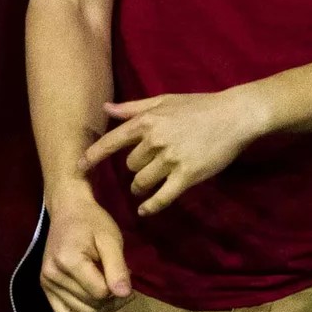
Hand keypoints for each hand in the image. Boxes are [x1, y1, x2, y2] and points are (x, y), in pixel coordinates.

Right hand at [39, 185, 132, 311]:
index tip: (124, 274)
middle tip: (118, 280)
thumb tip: (124, 294)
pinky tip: (90, 298)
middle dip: (111, 299)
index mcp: (68, 261)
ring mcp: (46, 281)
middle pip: (92, 306)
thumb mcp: (111, 239)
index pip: (101, 293)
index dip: (118, 288)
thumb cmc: (93, 222)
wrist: (68, 210)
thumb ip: (117, 267)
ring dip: (99, 307)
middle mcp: (52, 274)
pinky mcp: (44, 285)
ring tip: (105, 286)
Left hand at [82, 86, 268, 216]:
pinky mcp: (188, 175)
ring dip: (140, 186)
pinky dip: (152, 205)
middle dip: (133, 168)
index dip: (93, 156)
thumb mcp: (162, 101)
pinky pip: (163, 196)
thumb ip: (132, 108)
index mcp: (146, 121)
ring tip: (143, 186)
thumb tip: (106, 108)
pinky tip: (145, 211)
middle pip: (130, 165)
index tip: (78, 167)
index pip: (111, 141)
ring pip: (143, 180)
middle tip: (144, 166)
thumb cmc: (197, 106)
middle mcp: (154, 141)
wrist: (234, 116)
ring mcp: (171, 159)